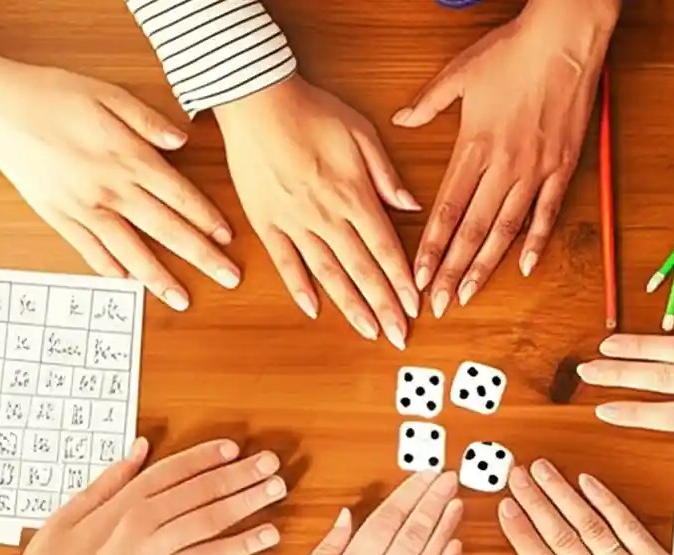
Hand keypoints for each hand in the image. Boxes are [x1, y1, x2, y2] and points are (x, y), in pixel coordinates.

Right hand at [0, 63, 236, 310]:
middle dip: (201, 256)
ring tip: (182, 299)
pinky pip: (89, 249)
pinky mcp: (57, 215)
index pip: (179, 195)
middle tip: (230, 278)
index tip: (229, 238)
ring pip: (130, 250)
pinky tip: (127, 282)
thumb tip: (183, 141)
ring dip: (159, 278)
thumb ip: (147, 119)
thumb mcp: (107, 93)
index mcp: (128, 157)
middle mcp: (110, 188)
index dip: (206, 218)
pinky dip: (109, 268)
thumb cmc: (53, 93)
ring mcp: (83, 207)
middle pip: (166, 229)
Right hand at [0, 437, 286, 554]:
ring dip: (246, 531)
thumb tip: (141, 447)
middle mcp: (145, 533)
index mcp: (125, 506)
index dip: (209, 459)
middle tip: (273, 470)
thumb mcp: (72, 509)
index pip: (177, 474)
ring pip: (210, 543)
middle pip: (204, 502)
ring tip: (274, 519)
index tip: (237, 449)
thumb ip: (112, 479)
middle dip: (243, 484)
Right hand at [214, 76, 419, 348]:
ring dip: (351, 306)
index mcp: (354, 194)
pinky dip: (300, 288)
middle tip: (400, 336)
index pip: (386, 249)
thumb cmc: (311, 110)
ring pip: (328, 274)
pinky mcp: (266, 222)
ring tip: (368, 332)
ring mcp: (294, 222)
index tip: (416, 306)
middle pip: (362, 270)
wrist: (256, 100)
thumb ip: (386, 174)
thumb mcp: (361, 132)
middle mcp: (326, 215)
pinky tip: (314, 310)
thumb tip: (411, 206)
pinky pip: (285, 262)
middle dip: (384, 306)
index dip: (402, 281)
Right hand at [247, 472, 463, 554]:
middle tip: (450, 477)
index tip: (425, 473)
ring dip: (447, 526)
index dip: (410, 492)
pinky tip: (456, 546)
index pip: (388, 519)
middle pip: (414, 531)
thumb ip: (327, 549)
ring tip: (458, 501)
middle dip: (434, 500)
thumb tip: (347, 516)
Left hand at [394, 0, 618, 316]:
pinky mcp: (562, 167)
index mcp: (474, 146)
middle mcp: (504, 165)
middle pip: (472, 230)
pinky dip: (536, 242)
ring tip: (469, 293)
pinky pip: (547, 212)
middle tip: (437, 302)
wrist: (565, 40)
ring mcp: (535, 170)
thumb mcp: (458, 74)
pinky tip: (523, 267)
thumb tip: (402, 119)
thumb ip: (427, 104)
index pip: (447, 209)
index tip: (417, 274)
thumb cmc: (512, 52)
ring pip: (506, 229)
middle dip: (451, 270)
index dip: (430, 246)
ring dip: (485, 266)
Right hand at [499, 460, 673, 554]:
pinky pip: (629, 526)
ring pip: (589, 524)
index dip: (520, 531)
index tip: (506, 508)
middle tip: (517, 475)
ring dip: (563, 493)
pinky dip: (608, 502)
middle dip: (535, 501)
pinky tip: (589, 484)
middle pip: (560, 535)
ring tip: (543, 470)